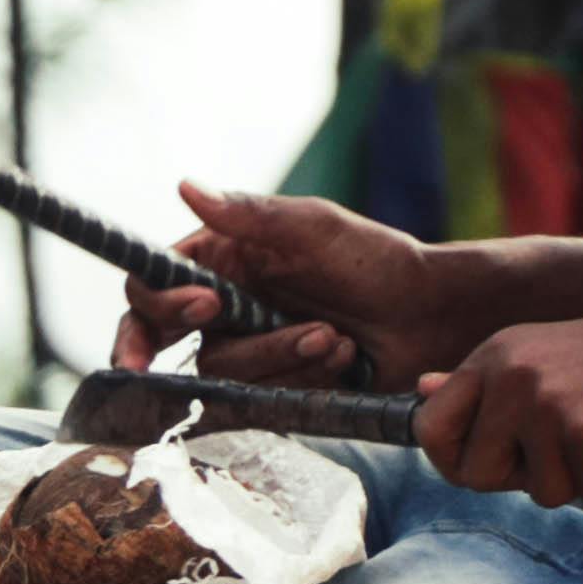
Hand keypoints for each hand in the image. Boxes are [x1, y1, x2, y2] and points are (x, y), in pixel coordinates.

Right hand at [110, 182, 446, 389]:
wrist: (432, 319)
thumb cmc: (378, 261)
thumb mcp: (315, 228)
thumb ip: (249, 215)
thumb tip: (186, 187)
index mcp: (223, 259)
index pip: (154, 282)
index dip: (156, 301)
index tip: (198, 308)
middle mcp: (224, 306)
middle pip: (159, 336)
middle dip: (156, 350)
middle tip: (150, 367)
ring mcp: (248, 349)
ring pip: (221, 372)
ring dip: (278, 356)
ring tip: (335, 337)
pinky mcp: (273, 387)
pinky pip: (259, 397)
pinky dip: (302, 377)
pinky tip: (343, 357)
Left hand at [412, 308, 582, 512]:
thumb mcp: (551, 359)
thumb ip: (487, 383)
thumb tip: (421, 392)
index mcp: (495, 353)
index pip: (430, 426)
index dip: (458, 460)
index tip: (496, 465)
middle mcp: (510, 372)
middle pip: (473, 473)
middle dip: (522, 480)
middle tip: (571, 450)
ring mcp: (547, 400)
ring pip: (539, 493)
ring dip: (582, 480)